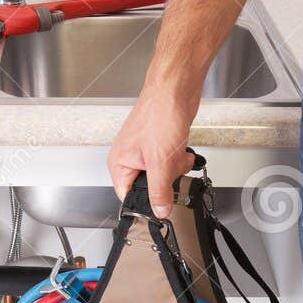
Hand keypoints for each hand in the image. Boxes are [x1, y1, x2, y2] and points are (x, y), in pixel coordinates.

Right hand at [107, 87, 197, 216]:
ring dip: (175, 167)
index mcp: (119, 163)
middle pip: (148, 186)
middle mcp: (129, 157)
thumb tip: (160, 212)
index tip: (160, 204)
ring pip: (162, 174)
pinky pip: (170, 161)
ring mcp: (145, 150)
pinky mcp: (159, 144)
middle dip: (165, 179)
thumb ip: (159, 192)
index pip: (128, 197)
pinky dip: (179, 157)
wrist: (176, 90)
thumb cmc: (160, 114)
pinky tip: (182, 148)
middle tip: (170, 167)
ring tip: (177, 153)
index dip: (145, 202)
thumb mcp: (160, 162)